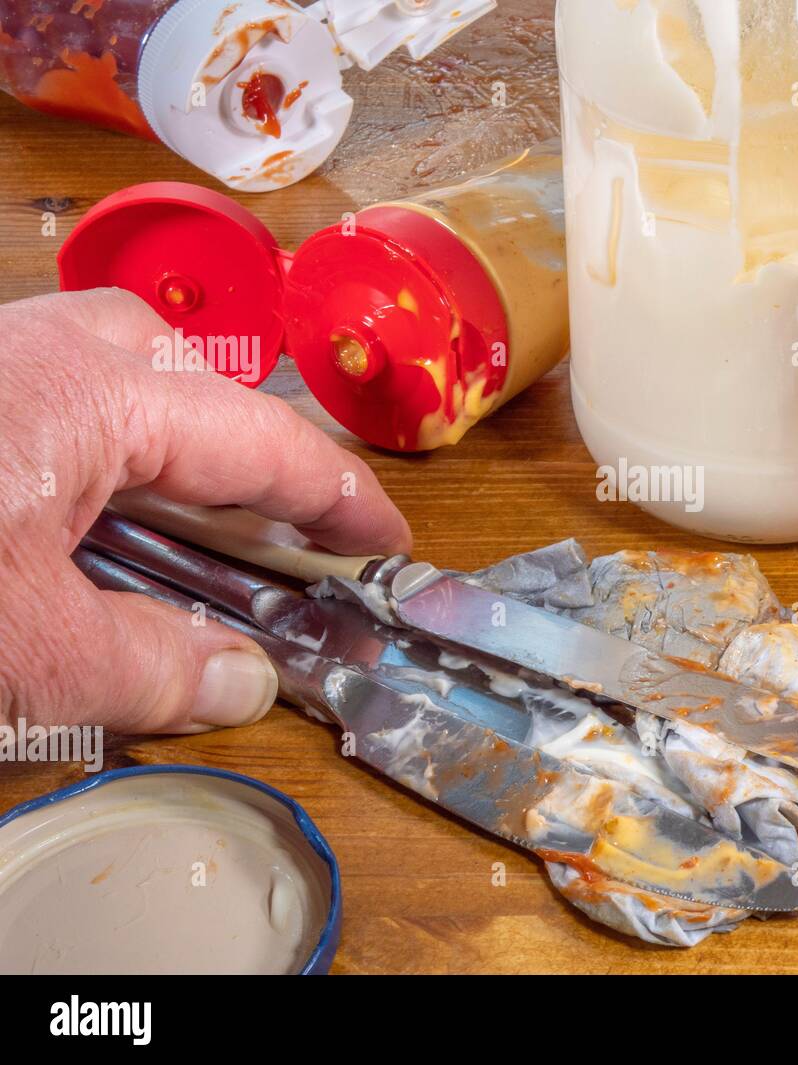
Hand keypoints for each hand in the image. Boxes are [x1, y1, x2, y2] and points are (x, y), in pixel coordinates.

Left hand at [0, 289, 410, 734]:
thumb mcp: (23, 651)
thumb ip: (145, 667)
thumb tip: (241, 683)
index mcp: (82, 392)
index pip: (260, 440)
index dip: (338, 497)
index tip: (384, 539)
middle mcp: (32, 349)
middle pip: (180, 368)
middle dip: (240, 441)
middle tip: (268, 522)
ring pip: (100, 366)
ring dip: (158, 436)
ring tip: (171, 518)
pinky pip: (40, 393)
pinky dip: (85, 446)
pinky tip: (65, 517)